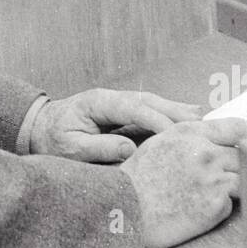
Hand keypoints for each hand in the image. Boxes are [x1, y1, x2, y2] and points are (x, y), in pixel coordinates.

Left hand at [29, 88, 200, 162]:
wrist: (42, 128)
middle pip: (149, 101)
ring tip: (204, 121)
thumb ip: (99, 147)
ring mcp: (120, 104)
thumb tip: (129, 148)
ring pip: (154, 105)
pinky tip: (191, 121)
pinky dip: (171, 116)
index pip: (133, 108)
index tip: (175, 132)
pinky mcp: (125, 114)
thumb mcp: (71, 147)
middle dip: (175, 112)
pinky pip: (151, 113)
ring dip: (178, 112)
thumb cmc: (53, 138)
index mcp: (98, 102)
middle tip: (201, 125)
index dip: (156, 119)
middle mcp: (113, 98)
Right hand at [118, 118, 246, 247]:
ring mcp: (212, 178)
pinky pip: (230, 203)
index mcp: (189, 133)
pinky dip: (220, 207)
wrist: (124, 211)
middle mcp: (204, 151)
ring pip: (244, 179)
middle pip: (244, 155)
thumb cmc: (136, 180)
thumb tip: (215, 140)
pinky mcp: (215, 204)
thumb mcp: (159, 144)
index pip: (236, 126)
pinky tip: (198, 209)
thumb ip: (189, 139)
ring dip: (236, 187)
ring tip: (216, 194)